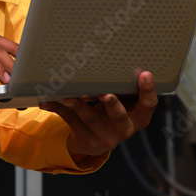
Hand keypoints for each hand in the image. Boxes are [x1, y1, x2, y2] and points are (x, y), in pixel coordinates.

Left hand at [39, 71, 158, 157]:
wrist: (94, 141)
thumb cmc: (110, 113)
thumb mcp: (122, 104)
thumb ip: (123, 89)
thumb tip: (114, 54)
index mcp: (138, 118)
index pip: (148, 106)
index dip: (148, 91)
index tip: (145, 73)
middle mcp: (124, 129)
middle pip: (119, 117)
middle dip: (112, 105)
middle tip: (105, 93)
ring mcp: (105, 137)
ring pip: (91, 118)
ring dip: (79, 106)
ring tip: (68, 96)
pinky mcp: (86, 139)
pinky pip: (70, 121)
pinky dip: (58, 109)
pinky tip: (46, 102)